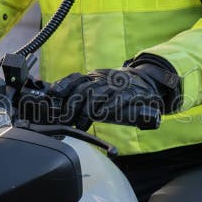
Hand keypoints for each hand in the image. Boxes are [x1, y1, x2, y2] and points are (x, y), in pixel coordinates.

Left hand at [48, 56, 179, 129]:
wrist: (148, 83)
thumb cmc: (120, 90)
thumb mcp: (100, 88)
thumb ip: (84, 94)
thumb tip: (60, 102)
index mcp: (95, 76)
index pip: (76, 78)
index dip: (64, 85)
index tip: (53, 95)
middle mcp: (105, 78)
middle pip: (84, 89)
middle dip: (72, 105)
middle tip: (66, 120)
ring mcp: (119, 85)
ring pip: (99, 94)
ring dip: (86, 111)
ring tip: (80, 125)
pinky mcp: (132, 93)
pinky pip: (119, 98)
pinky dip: (109, 106)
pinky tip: (101, 115)